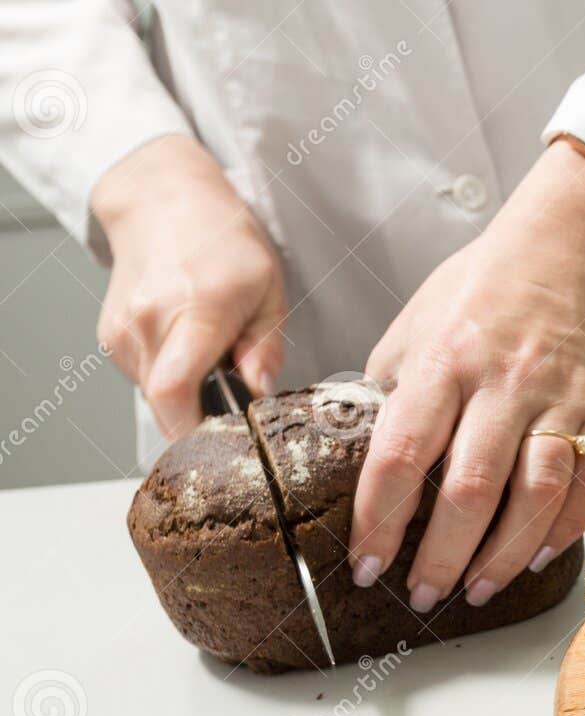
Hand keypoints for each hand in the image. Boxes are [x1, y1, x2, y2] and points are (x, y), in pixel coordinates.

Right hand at [91, 135, 285, 436]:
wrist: (163, 201)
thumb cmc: (224, 241)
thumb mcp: (269, 290)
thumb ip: (265, 349)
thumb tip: (259, 392)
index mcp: (196, 311)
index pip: (174, 391)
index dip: (192, 430)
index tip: (220, 441)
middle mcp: (149, 322)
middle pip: (166, 405)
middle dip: (201, 415)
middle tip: (232, 396)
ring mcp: (122, 330)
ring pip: (155, 395)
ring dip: (188, 391)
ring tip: (210, 353)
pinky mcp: (110, 336)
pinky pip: (144, 377)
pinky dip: (170, 374)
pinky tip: (186, 343)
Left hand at [350, 141, 584, 611]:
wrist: (565, 254)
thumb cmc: (478, 293)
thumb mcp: (414, 328)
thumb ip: (391, 393)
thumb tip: (358, 460)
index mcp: (443, 361)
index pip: (402, 455)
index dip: (380, 521)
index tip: (366, 565)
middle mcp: (503, 383)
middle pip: (470, 490)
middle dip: (441, 557)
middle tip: (422, 595)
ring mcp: (558, 400)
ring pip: (535, 496)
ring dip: (503, 555)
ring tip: (477, 589)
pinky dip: (564, 530)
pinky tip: (536, 556)